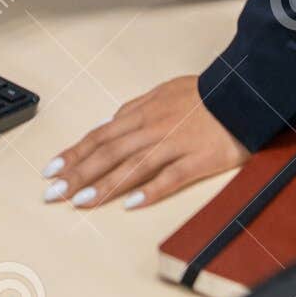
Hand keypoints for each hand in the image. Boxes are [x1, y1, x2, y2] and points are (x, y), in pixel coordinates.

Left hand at [41, 75, 248, 209]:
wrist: (243, 92)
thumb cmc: (203, 94)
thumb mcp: (163, 92)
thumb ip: (134, 109)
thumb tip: (109, 124)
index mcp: (144, 112)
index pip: (101, 136)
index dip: (75, 153)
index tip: (52, 170)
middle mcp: (153, 128)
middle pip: (110, 152)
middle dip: (78, 173)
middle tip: (53, 193)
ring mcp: (175, 144)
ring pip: (133, 165)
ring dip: (105, 184)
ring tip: (80, 201)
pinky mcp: (198, 160)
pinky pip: (171, 177)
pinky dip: (150, 190)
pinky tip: (132, 204)